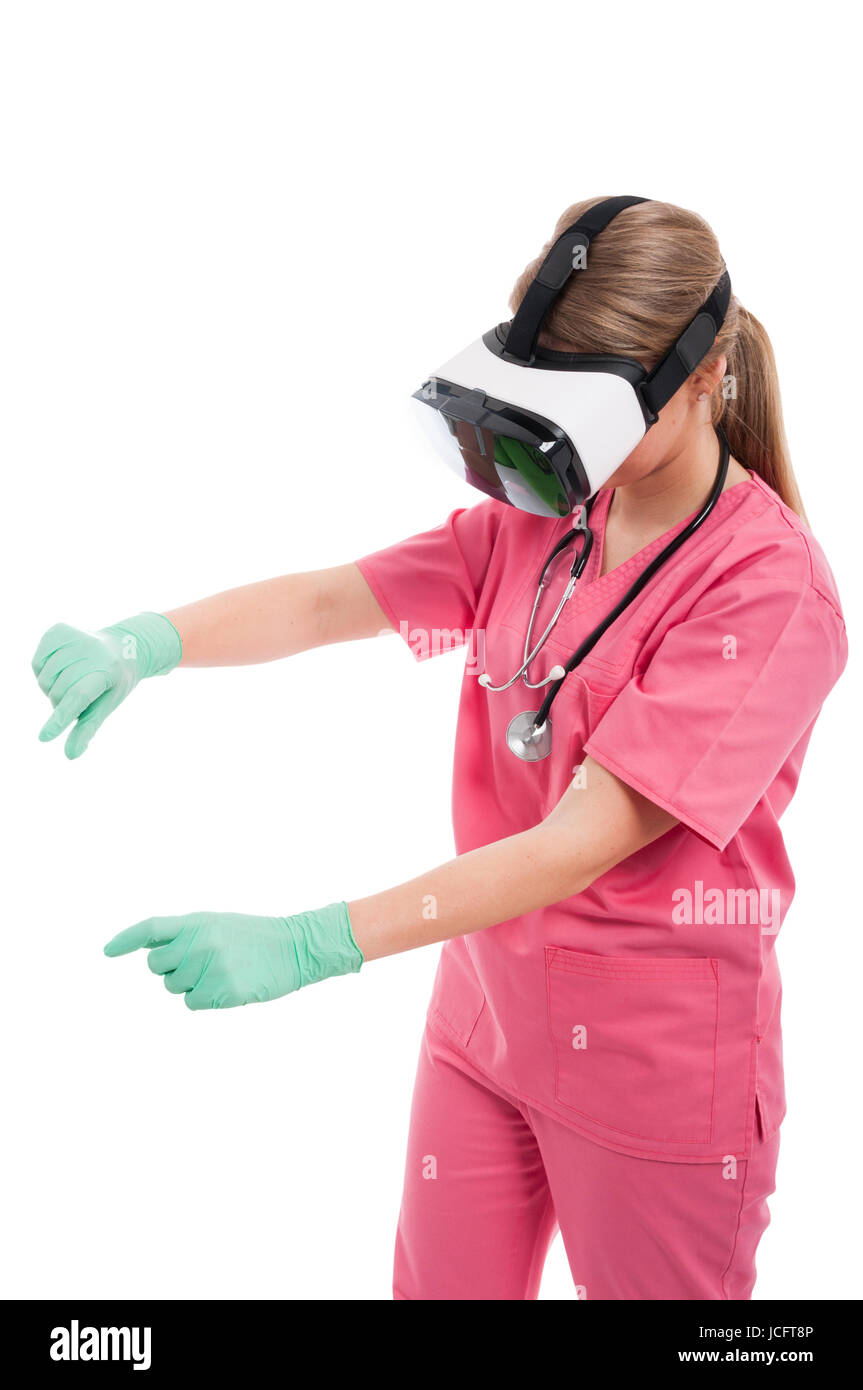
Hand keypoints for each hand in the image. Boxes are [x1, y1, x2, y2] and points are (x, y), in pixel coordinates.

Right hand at [31, 613, 181, 757]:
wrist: (120, 648)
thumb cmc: (112, 683)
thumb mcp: (106, 705)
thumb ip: (87, 729)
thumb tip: (70, 755)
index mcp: (107, 672)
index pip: (78, 698)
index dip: (60, 719)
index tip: (44, 738)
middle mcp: (92, 650)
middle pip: (58, 692)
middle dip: (62, 702)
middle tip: (79, 695)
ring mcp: (75, 637)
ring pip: (44, 680)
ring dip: (52, 688)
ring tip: (71, 680)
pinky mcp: (58, 630)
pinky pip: (36, 663)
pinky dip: (43, 671)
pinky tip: (61, 666)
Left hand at [104, 904, 362, 1009]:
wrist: (296, 947)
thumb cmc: (256, 936)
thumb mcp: (218, 923)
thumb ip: (185, 932)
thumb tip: (149, 948)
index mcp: (198, 921)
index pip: (151, 928)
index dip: (125, 939)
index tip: (107, 951)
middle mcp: (201, 941)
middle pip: (157, 965)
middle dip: (171, 969)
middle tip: (201, 963)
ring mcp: (212, 966)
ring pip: (174, 987)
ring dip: (191, 985)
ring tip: (222, 971)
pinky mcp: (224, 990)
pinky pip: (192, 1003)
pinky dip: (205, 999)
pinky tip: (228, 987)